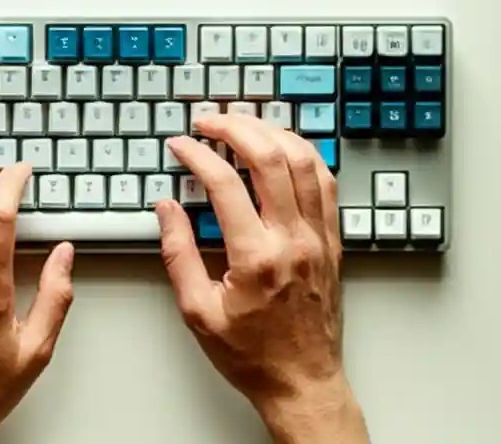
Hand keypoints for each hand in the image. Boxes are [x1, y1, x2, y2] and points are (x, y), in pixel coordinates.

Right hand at [156, 115, 368, 443]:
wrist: (302, 380)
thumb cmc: (252, 355)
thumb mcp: (197, 312)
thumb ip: (178, 255)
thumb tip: (167, 209)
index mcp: (256, 258)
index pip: (226, 184)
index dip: (199, 155)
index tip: (181, 145)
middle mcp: (293, 240)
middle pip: (270, 159)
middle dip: (236, 127)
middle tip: (211, 120)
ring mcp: (319, 237)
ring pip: (305, 162)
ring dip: (274, 133)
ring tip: (246, 124)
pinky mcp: (333, 241)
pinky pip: (326, 183)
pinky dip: (305, 156)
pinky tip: (286, 148)